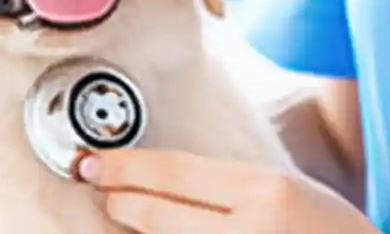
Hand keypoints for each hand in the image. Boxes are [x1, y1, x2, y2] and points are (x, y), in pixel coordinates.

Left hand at [76, 149, 378, 233]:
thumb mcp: (290, 191)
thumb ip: (233, 188)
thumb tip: (167, 181)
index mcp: (266, 193)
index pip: (177, 173)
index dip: (129, 168)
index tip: (100, 163)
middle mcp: (250, 232)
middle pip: (159, 216)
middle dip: (124, 202)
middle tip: (104, 191)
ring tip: (127, 216)